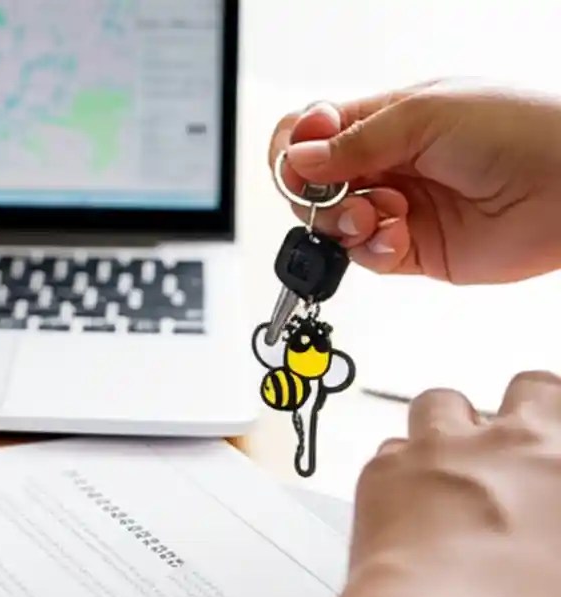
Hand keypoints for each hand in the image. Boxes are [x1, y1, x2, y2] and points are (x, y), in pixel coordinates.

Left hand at [265, 371, 560, 596]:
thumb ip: (551, 525)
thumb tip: (544, 528)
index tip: (553, 450)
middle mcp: (511, 441)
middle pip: (528, 389)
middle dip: (522, 414)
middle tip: (515, 451)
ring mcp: (441, 448)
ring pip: (443, 404)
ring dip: (451, 429)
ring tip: (450, 469)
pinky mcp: (384, 470)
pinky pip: (389, 451)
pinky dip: (398, 471)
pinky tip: (403, 506)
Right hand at [268, 79, 560, 283]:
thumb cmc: (523, 130)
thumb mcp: (424, 116)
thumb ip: (354, 143)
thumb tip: (297, 160)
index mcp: (386, 120)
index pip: (312, 133)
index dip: (294, 147)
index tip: (299, 159)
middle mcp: (388, 164)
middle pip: (313, 185)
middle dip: (313, 193)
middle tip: (330, 197)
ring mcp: (400, 208)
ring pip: (335, 226)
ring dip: (343, 224)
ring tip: (376, 217)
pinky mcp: (416, 250)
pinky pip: (368, 258)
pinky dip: (373, 250)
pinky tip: (398, 235)